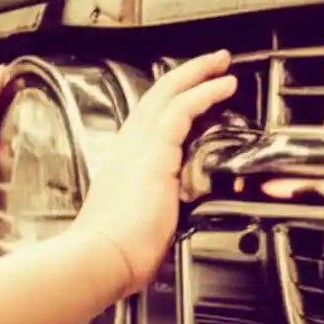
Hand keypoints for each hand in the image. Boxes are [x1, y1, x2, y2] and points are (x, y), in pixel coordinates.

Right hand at [71, 50, 236, 295]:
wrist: (99, 260)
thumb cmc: (115, 255)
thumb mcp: (141, 225)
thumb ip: (159, 212)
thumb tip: (175, 220)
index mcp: (124, 165)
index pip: (149, 121)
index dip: (170, 102)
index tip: (190, 95)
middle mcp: (128, 149)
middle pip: (156, 98)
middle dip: (185, 76)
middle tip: (211, 63)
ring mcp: (139, 148)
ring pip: (168, 95)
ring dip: (197, 75)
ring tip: (221, 63)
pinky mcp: (154, 152)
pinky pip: (182, 110)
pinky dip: (204, 93)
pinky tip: (223, 86)